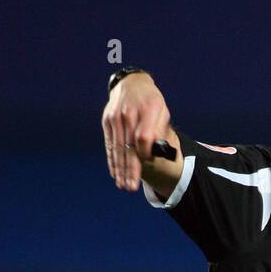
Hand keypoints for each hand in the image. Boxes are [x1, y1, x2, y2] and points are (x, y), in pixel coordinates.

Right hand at [101, 73, 170, 191]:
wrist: (132, 83)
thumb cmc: (152, 102)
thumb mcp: (162, 111)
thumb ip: (161, 130)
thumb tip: (157, 151)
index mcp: (147, 109)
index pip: (144, 136)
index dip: (144, 152)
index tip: (146, 163)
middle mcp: (129, 113)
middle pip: (129, 146)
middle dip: (130, 168)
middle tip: (131, 187)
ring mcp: (115, 117)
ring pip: (118, 148)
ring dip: (120, 169)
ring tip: (123, 185)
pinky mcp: (107, 121)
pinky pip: (110, 144)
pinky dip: (112, 160)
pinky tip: (115, 173)